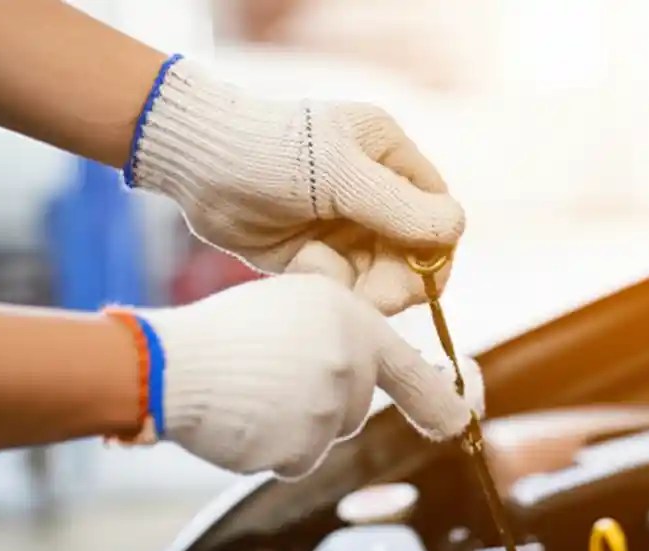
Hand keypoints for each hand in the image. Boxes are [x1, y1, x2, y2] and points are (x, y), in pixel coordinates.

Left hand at [125, 57, 462, 314]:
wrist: (194, 164)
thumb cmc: (268, 152)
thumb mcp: (339, 175)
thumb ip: (399, 206)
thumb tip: (454, 230)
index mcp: (392, 158)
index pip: (440, 216)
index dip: (434, 252)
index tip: (412, 277)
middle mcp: (378, 194)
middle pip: (416, 256)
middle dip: (395, 281)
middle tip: (370, 300)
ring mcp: (349, 228)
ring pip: (382, 280)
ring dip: (359, 289)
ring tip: (321, 274)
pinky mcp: (319, 257)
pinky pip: (344, 289)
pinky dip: (328, 286)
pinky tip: (298, 264)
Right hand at [138, 274, 480, 477]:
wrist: (169, 365)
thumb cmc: (225, 331)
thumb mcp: (298, 301)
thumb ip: (344, 333)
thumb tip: (369, 365)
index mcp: (356, 325)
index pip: (417, 373)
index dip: (447, 402)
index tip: (462, 421)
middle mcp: (352, 368)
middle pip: (355, 407)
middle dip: (323, 400)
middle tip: (274, 374)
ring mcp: (327, 414)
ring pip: (323, 435)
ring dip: (294, 424)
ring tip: (252, 390)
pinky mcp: (297, 453)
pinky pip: (294, 461)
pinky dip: (271, 448)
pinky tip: (244, 419)